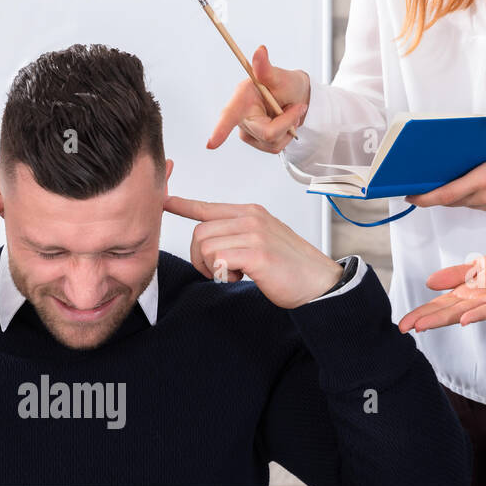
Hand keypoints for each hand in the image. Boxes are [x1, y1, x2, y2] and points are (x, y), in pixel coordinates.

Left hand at [165, 195, 343, 307]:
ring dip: (212, 268)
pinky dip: (223, 274)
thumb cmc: (291, 267)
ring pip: (205, 246)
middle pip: (199, 232)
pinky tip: (241, 277)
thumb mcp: (261, 242)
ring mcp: (254, 234)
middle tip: (220, 271)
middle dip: (200, 258)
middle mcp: (251, 218)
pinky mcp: (256, 253)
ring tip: (235, 273)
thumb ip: (237, 236)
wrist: (319, 283)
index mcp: (251, 213)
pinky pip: (218, 259)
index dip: (183, 205)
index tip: (166, 201)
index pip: (208, 207)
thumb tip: (210, 241)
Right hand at [207, 45, 309, 153]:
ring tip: (289, 113)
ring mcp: (247, 132)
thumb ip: (266, 68)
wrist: (296, 98)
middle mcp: (240, 116)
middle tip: (299, 107)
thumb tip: (260, 50)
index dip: (220, 130)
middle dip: (287, 122)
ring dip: (288, 129)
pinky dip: (285, 136)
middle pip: (266, 133)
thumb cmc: (286, 84)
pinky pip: (274, 148)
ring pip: (272, 142)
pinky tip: (284, 124)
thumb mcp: (280, 76)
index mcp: (242, 98)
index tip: (210, 144)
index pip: (229, 115)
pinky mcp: (255, 142)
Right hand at [398, 250, 485, 332]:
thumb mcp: (479, 266)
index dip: (420, 312)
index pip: (438, 304)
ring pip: (463, 313)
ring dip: (444, 320)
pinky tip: (465, 319)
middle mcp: (476, 301)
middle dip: (425, 319)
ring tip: (424, 325)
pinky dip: (479, 315)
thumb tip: (429, 282)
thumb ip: (455, 274)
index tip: (403, 323)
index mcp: (466, 292)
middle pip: (446, 311)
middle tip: (405, 328)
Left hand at [406, 145, 485, 218]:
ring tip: (458, 179)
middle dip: (438, 193)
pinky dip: (476, 197)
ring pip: (466, 204)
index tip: (410, 194)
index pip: (447, 194)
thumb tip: (455, 163)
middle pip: (452, 200)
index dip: (425, 197)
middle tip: (424, 183)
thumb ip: (479, 160)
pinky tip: (485, 186)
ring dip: (458, 194)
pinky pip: (480, 207)